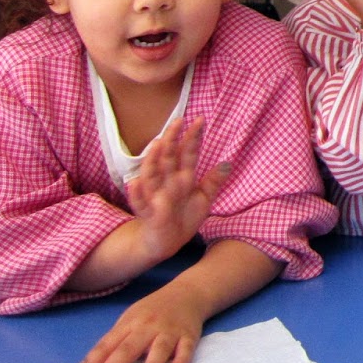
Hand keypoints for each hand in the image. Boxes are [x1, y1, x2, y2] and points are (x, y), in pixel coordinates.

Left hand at [67, 241, 278, 362]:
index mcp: (128, 323)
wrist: (189, 291)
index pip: (105, 346)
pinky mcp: (189, 334)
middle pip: (127, 349)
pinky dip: (181, 359)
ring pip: (159, 349)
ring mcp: (169, 330)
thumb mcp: (131, 320)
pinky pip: (186, 348)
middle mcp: (147, 326)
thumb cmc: (153, 311)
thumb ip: (116, 342)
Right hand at [126, 118, 230, 264]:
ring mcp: (156, 197)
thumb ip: (213, 181)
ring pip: (151, 175)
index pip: (188, 153)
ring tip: (156, 144)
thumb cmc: (184, 217)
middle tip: (178, 121)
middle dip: (172, 140)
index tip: (200, 120)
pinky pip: (140, 203)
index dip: (193, 138)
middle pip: (168, 158)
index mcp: (183, 177)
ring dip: (152, 160)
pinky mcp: (148, 214)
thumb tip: (228, 163)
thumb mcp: (204, 198)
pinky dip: (137, 193)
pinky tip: (135, 183)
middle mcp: (168, 183)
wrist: (168, 243)